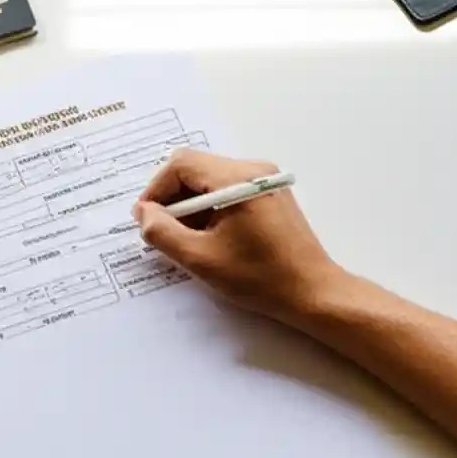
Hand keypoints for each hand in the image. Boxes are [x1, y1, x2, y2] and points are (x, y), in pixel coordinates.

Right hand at [134, 149, 341, 318]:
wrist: (312, 293)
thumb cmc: (259, 278)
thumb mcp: (200, 258)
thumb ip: (163, 232)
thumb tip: (143, 213)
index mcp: (237, 179)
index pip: (181, 164)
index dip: (156, 190)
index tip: (146, 220)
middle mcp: (253, 169)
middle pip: (195, 169)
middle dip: (172, 199)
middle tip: (162, 232)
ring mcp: (265, 180)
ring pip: (210, 181)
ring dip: (191, 206)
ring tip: (186, 240)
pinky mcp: (270, 195)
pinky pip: (228, 191)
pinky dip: (210, 209)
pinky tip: (209, 238)